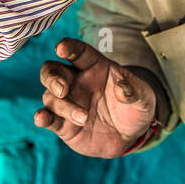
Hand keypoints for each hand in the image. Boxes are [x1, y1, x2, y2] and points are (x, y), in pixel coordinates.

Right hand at [33, 38, 155, 157]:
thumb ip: (134, 90)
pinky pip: (48, 118)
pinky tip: (41, 118)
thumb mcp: (143, 98)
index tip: (61, 48)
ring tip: (83, 118)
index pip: (78, 52)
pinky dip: (42, 117)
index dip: (69, 47)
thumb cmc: (134, 108)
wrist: (130, 136)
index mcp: (94, 66)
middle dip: (52, 77)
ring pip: (50, 96)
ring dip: (63, 106)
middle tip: (63, 89)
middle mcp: (76, 82)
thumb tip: (122, 88)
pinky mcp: (63, 124)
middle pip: (52, 70)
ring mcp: (68, 103)